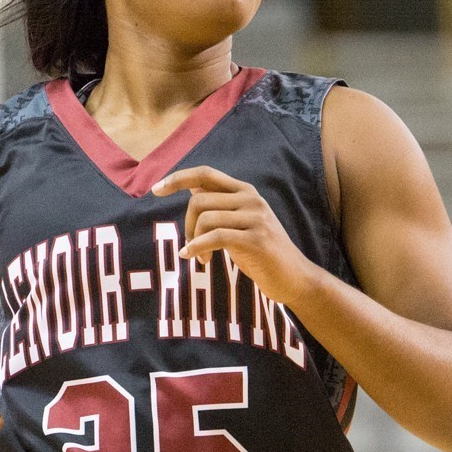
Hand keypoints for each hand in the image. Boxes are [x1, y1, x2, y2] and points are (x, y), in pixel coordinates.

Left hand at [151, 165, 318, 305]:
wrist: (295, 278)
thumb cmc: (261, 253)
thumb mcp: (239, 223)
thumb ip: (220, 206)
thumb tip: (192, 189)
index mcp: (245, 191)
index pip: (206, 173)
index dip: (178, 178)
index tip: (156, 189)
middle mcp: (251, 199)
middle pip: (199, 201)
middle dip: (188, 226)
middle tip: (193, 246)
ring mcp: (255, 219)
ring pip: (205, 219)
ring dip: (195, 241)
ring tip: (202, 258)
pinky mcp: (256, 240)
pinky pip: (215, 237)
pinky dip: (198, 248)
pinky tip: (195, 258)